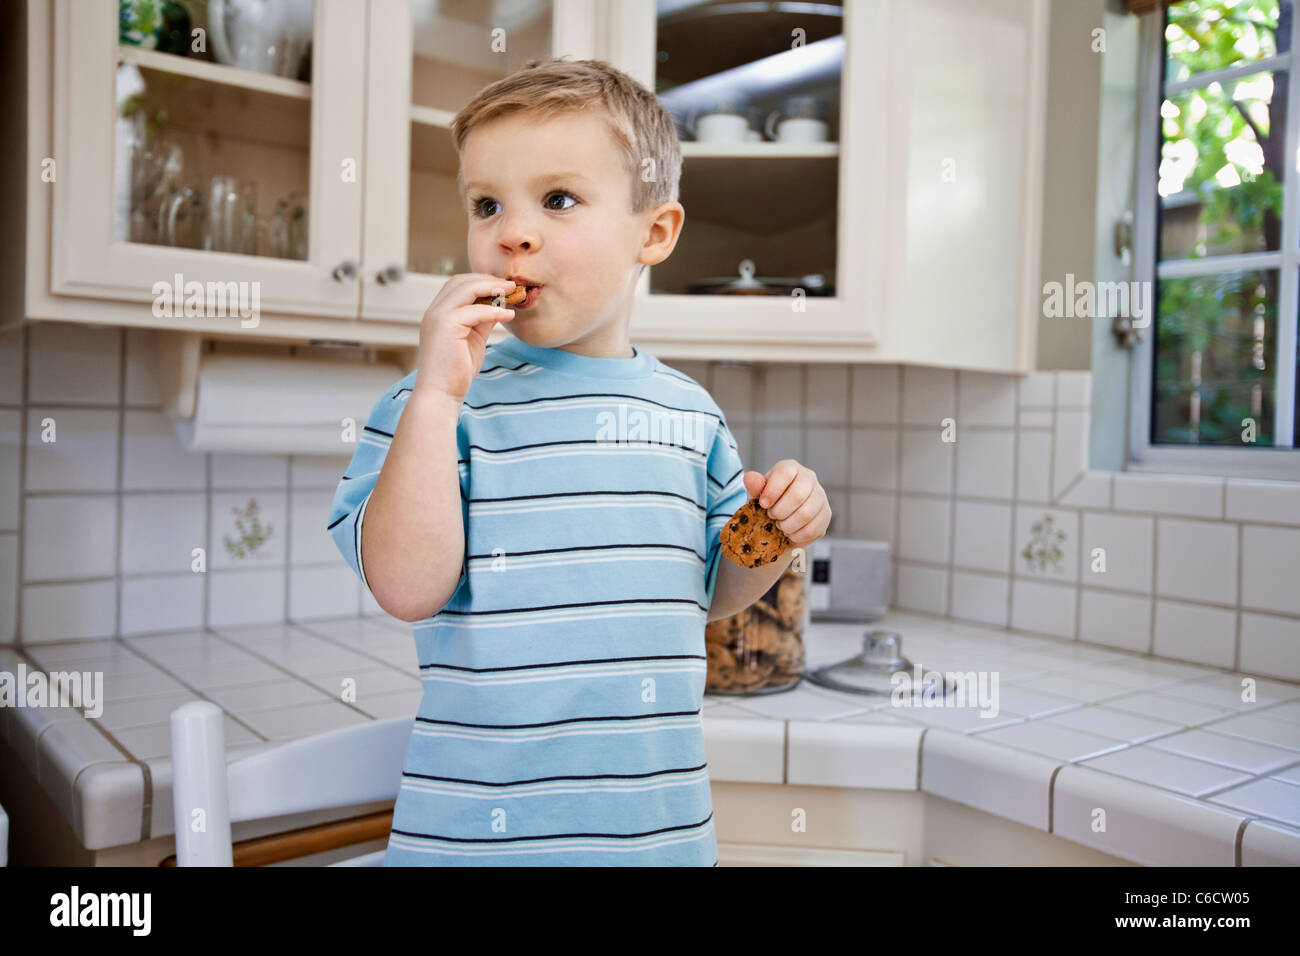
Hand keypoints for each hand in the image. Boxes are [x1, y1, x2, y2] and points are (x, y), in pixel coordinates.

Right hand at [414, 273, 518, 401]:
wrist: (441, 394)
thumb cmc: (456, 372)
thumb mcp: (474, 339)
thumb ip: (482, 321)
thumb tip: (499, 306)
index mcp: (438, 314)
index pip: (457, 285)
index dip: (480, 281)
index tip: (502, 286)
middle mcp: (435, 311)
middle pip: (461, 281)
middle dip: (488, 280)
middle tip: (511, 285)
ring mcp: (438, 316)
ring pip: (467, 289)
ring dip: (492, 288)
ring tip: (512, 292)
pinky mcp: (447, 326)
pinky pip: (476, 310)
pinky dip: (495, 310)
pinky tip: (509, 314)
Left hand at [743, 460, 830, 548]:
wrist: (781, 518)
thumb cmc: (768, 502)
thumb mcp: (757, 494)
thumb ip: (754, 486)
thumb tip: (750, 478)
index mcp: (791, 468)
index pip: (785, 473)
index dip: (772, 490)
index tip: (763, 504)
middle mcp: (809, 478)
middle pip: (797, 495)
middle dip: (779, 511)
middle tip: (771, 516)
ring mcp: (821, 496)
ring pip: (806, 514)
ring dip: (787, 525)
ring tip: (780, 526)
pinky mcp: (826, 514)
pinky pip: (813, 529)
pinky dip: (797, 536)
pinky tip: (790, 534)